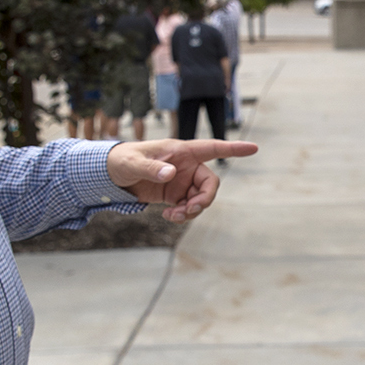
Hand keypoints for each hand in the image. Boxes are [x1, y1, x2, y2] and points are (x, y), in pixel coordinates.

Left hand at [107, 137, 258, 220]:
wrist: (111, 174)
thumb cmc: (122, 160)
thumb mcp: (133, 163)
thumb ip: (152, 168)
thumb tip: (170, 174)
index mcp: (182, 151)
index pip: (213, 148)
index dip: (233, 149)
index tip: (254, 148)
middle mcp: (187, 166)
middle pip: (211, 183)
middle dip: (204, 199)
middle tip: (189, 210)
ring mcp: (183, 181)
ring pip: (201, 198)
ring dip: (192, 211)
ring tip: (173, 216)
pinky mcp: (176, 195)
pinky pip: (189, 207)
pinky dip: (183, 215)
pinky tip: (169, 216)